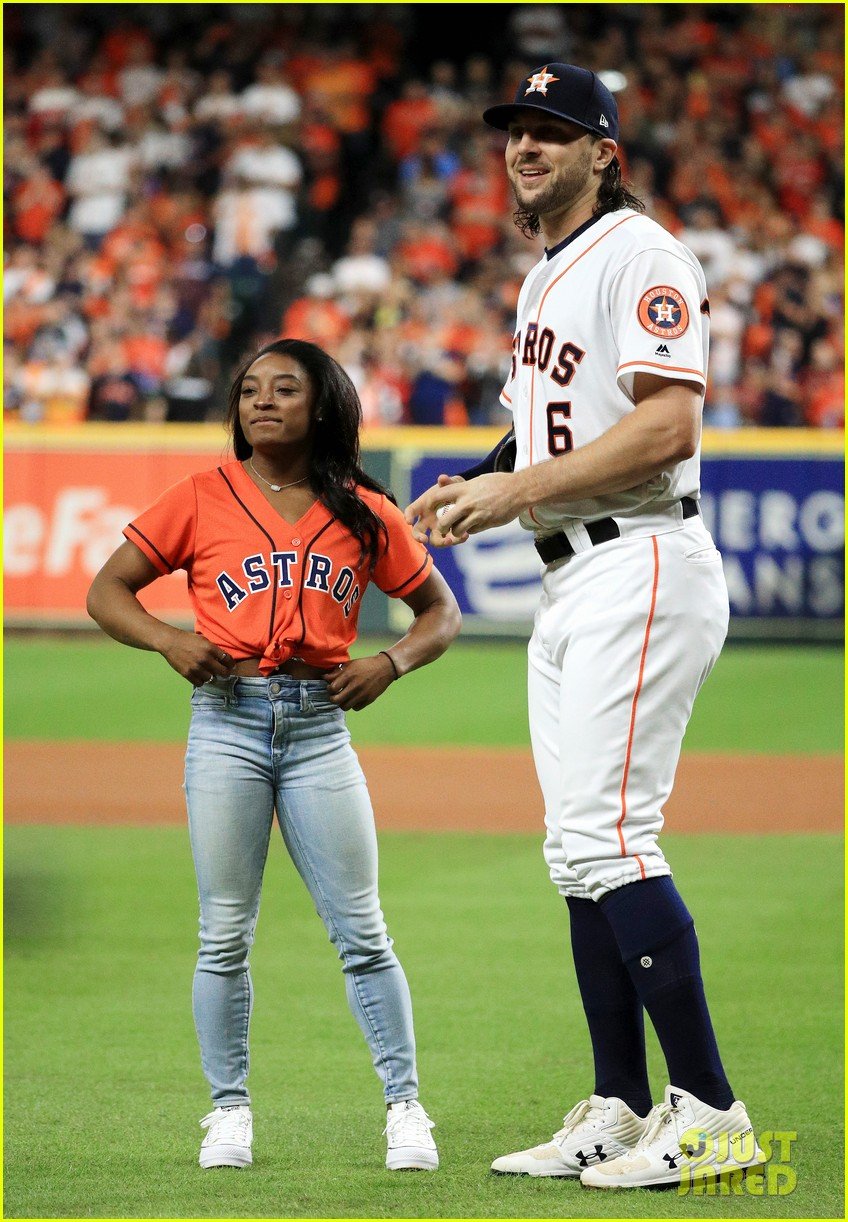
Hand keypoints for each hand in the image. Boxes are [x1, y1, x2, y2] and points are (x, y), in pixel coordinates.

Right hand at [158, 627, 234, 684]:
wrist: (170, 642)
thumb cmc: (188, 640)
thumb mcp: (204, 640)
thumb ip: (214, 649)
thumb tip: (224, 658)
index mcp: (210, 648)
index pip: (227, 660)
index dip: (230, 664)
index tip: (230, 665)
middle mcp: (204, 659)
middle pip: (222, 672)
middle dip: (225, 672)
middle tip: (224, 672)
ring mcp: (195, 668)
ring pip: (211, 679)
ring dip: (211, 676)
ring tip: (209, 672)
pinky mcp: (187, 674)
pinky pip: (200, 683)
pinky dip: (201, 680)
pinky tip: (200, 675)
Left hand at [324, 655, 395, 711]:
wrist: (385, 668)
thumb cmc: (365, 665)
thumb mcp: (350, 664)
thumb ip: (337, 672)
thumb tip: (325, 678)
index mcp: (349, 675)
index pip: (332, 688)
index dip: (329, 689)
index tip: (331, 688)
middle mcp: (355, 686)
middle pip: (336, 700)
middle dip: (333, 699)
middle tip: (335, 696)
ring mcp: (362, 694)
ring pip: (345, 707)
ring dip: (342, 703)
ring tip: (344, 698)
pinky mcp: (369, 700)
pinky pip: (356, 708)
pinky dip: (353, 705)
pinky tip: (354, 699)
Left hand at [405, 471, 524, 540]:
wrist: (520, 490)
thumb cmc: (497, 483)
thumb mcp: (477, 480)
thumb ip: (460, 485)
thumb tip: (442, 481)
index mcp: (464, 489)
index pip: (438, 496)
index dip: (430, 504)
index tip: (429, 508)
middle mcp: (468, 502)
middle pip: (444, 520)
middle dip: (441, 527)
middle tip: (442, 527)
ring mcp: (478, 514)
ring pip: (457, 530)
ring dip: (456, 531)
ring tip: (460, 527)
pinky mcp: (486, 523)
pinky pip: (472, 531)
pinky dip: (471, 531)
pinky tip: (476, 524)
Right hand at [408, 474, 468, 546]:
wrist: (469, 498)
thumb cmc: (455, 488)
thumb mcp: (453, 483)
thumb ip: (447, 482)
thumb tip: (442, 478)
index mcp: (424, 506)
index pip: (411, 510)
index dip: (408, 515)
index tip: (408, 521)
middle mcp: (428, 520)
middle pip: (417, 531)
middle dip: (418, 536)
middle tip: (424, 539)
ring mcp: (438, 529)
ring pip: (434, 540)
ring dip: (440, 542)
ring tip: (450, 540)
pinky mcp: (449, 535)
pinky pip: (451, 540)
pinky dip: (457, 540)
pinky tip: (465, 535)